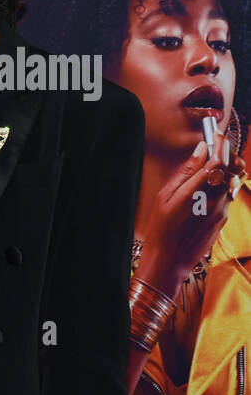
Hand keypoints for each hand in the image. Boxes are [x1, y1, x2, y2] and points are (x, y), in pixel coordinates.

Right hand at [135, 136, 244, 296]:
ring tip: (214, 165)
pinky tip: (210, 187)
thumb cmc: (161, 228)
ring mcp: (223, 209)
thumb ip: (185, 172)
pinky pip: (229, 195)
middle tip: (217, 147)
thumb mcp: (165, 196)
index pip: (219, 159)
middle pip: (233, 167)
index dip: (220, 143)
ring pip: (234, 180)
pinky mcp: (224, 218)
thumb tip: (200, 150)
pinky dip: (224, 184)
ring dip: (228, 168)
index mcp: (197, 190)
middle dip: (228, 153)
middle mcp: (215, 198)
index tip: (216, 134)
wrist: (170, 260)